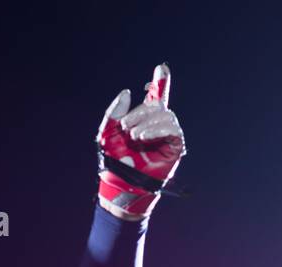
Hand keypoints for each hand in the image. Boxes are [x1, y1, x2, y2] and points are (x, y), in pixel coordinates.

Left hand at [96, 62, 185, 219]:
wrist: (120, 185)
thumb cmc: (113, 161)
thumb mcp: (107, 133)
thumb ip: (114, 112)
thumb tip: (127, 91)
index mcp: (142, 119)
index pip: (155, 97)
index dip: (161, 82)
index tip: (162, 67)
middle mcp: (157, 125)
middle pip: (156, 105)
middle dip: (140, 112)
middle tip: (126, 127)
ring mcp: (167, 135)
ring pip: (165, 115)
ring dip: (147, 122)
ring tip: (134, 136)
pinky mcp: (174, 147)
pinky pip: (172, 129)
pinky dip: (157, 129)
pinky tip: (144, 137)